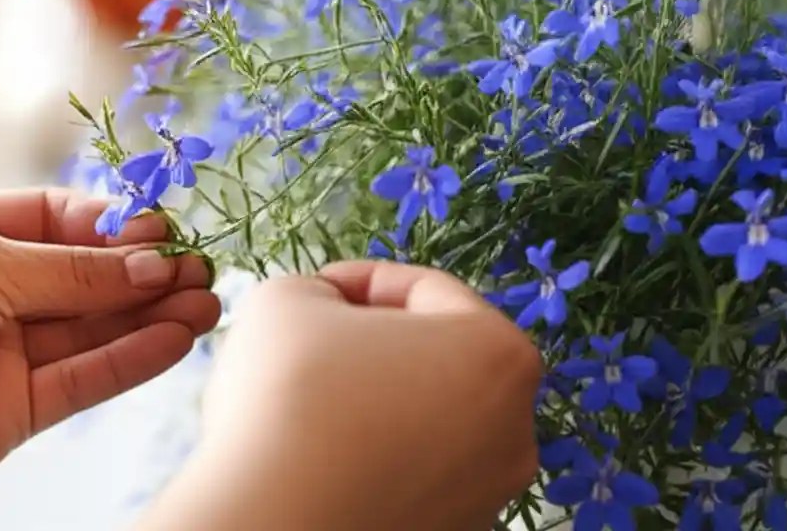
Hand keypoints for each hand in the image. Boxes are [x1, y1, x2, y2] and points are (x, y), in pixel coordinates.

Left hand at [0, 189, 219, 527]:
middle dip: (144, 270)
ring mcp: (2, 352)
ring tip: (209, 300)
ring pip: (94, 329)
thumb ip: (70, 270)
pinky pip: (85, 379)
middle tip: (203, 265)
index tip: (164, 224)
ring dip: (152, 315)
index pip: (58, 219)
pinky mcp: (14, 411)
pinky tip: (177, 339)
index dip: (113, 222)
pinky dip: (133, 359)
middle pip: (84, 276)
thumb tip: (148, 262)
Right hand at [140, 261, 540, 530]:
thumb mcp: (288, 299)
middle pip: (436, 355)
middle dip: (374, 341)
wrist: (271, 521)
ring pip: (426, 416)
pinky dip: (375, 452)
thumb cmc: (291, 394)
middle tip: (312, 342)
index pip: (425, 289)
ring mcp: (490, 490)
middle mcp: (515, 425)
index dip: (360, 279)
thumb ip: (319, 289)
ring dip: (376, 397)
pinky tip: (320, 454)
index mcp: (498, 351)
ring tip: (311, 401)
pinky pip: (413, 470)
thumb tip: (326, 313)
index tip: (313, 290)